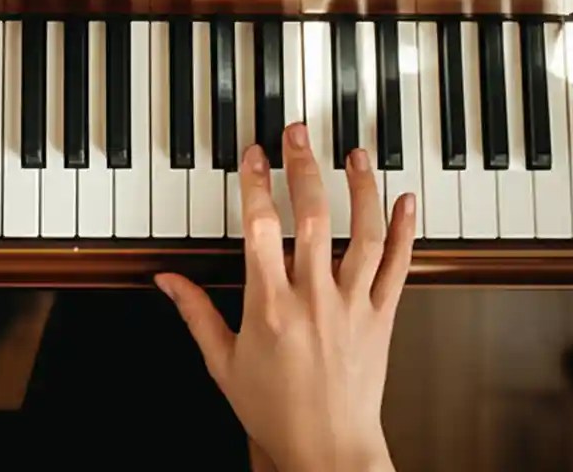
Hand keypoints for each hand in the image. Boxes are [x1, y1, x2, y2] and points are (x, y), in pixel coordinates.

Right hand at [156, 123, 415, 471]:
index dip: (255, 182)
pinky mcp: (382, 317)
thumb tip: (167, 279)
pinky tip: (406, 200)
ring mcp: (352, 306)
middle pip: (311, 217)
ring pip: (361, 234)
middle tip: (299, 132)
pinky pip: (398, 267)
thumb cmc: (275, 411)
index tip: (253, 152)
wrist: (328, 450)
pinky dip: (404, 231)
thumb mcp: (222, 362)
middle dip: (304, 167)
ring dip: (361, 188)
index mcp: (269, 306)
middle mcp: (313, 299)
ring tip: (355, 153)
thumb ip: (196, 313)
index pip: (260, 227)